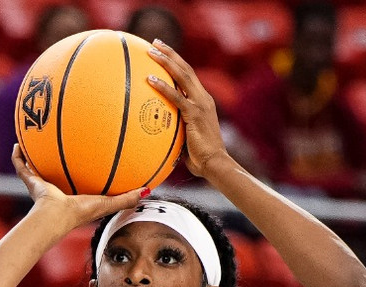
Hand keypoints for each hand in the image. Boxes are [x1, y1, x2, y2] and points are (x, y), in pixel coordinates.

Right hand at [11, 145, 147, 223]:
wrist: (55, 217)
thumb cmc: (80, 212)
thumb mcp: (107, 203)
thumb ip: (127, 198)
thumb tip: (148, 191)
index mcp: (73, 192)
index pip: (78, 178)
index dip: (81, 169)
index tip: (85, 155)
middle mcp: (56, 187)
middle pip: (55, 169)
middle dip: (56, 158)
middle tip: (59, 142)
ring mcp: (41, 184)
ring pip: (36, 166)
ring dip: (34, 154)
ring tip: (33, 138)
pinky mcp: (30, 181)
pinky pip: (22, 166)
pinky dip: (18, 155)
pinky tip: (18, 142)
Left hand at [144, 39, 227, 175]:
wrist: (215, 164)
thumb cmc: (200, 158)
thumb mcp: (186, 138)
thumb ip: (176, 129)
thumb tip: (158, 132)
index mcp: (203, 101)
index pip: (189, 76)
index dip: (177, 62)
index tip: (164, 51)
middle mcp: (204, 98)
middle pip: (186, 68)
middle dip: (170, 53)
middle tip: (156, 43)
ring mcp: (200, 104)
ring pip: (183, 76)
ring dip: (166, 61)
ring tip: (151, 51)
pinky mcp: (195, 114)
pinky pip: (177, 97)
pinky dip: (163, 86)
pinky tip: (150, 79)